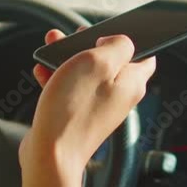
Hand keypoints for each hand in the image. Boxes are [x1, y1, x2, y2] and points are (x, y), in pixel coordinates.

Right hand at [20, 28, 155, 181]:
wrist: (50, 154)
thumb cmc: (73, 109)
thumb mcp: (99, 62)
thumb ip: (117, 45)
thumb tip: (119, 41)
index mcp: (132, 83)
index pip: (145, 55)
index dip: (126, 39)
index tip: (105, 32)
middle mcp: (119, 96)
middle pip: (109, 61)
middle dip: (87, 45)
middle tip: (70, 37)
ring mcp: (97, 108)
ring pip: (86, 74)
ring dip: (67, 58)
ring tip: (50, 47)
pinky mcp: (77, 117)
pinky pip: (70, 90)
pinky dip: (56, 77)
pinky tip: (41, 71)